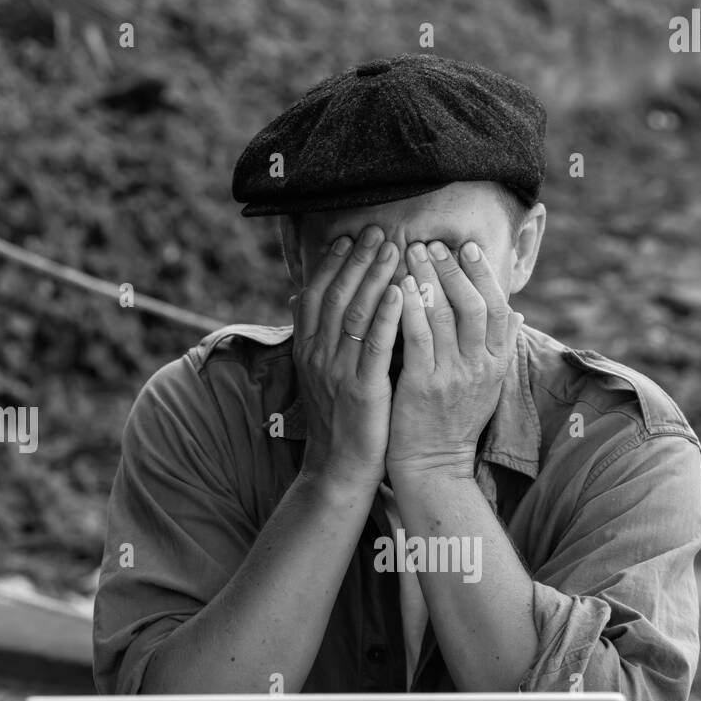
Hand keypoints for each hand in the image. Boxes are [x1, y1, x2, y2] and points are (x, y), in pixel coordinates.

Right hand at [290, 225, 402, 491]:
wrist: (337, 469)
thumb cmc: (336, 421)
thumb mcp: (317, 374)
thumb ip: (314, 336)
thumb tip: (300, 296)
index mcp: (307, 351)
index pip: (316, 295)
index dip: (332, 264)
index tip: (350, 238)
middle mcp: (318, 357)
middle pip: (336, 296)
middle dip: (357, 260)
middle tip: (378, 231)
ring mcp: (339, 373)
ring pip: (355, 314)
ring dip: (374, 277)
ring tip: (393, 248)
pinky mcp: (363, 390)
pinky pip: (375, 346)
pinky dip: (386, 316)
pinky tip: (399, 292)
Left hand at [386, 240, 522, 479]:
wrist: (434, 465)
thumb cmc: (456, 421)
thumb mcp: (489, 385)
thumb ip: (501, 348)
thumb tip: (517, 314)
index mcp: (496, 364)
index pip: (497, 308)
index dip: (483, 275)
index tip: (467, 249)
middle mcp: (479, 367)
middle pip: (472, 305)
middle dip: (452, 270)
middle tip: (433, 244)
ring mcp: (451, 377)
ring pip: (444, 315)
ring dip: (427, 279)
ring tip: (411, 253)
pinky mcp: (422, 386)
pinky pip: (417, 338)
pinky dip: (409, 308)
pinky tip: (398, 287)